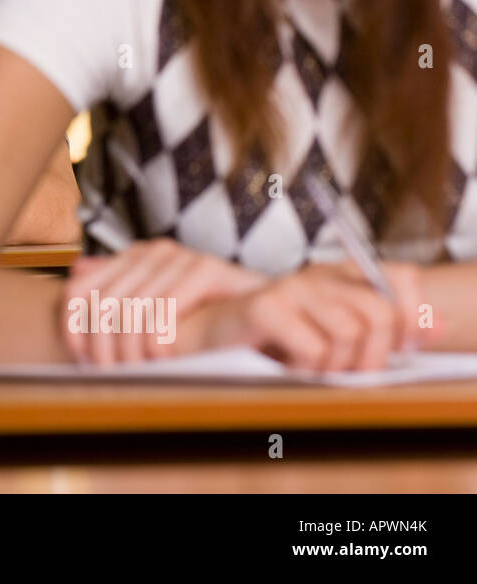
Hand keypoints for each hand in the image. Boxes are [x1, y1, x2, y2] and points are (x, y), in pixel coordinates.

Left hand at [61, 239, 265, 364]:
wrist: (272, 317)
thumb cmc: (209, 320)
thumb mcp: (157, 309)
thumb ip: (119, 289)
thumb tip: (76, 272)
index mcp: (133, 257)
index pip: (78, 289)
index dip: (74, 329)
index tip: (81, 361)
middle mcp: (153, 251)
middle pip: (101, 304)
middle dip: (102, 347)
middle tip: (111, 376)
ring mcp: (181, 257)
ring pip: (130, 310)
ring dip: (129, 350)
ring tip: (136, 374)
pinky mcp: (208, 269)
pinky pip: (165, 308)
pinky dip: (157, 339)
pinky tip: (161, 358)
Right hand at [183, 259, 424, 371]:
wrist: (207, 341)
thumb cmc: (273, 342)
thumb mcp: (333, 334)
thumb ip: (383, 328)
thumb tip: (440, 325)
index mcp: (339, 274)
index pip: (402, 277)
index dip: (414, 315)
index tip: (403, 347)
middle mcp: (318, 274)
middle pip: (381, 315)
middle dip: (373, 357)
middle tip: (348, 374)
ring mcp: (291, 287)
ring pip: (351, 333)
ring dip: (336, 368)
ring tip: (311, 370)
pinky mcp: (265, 307)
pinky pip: (314, 349)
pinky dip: (307, 369)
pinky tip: (288, 366)